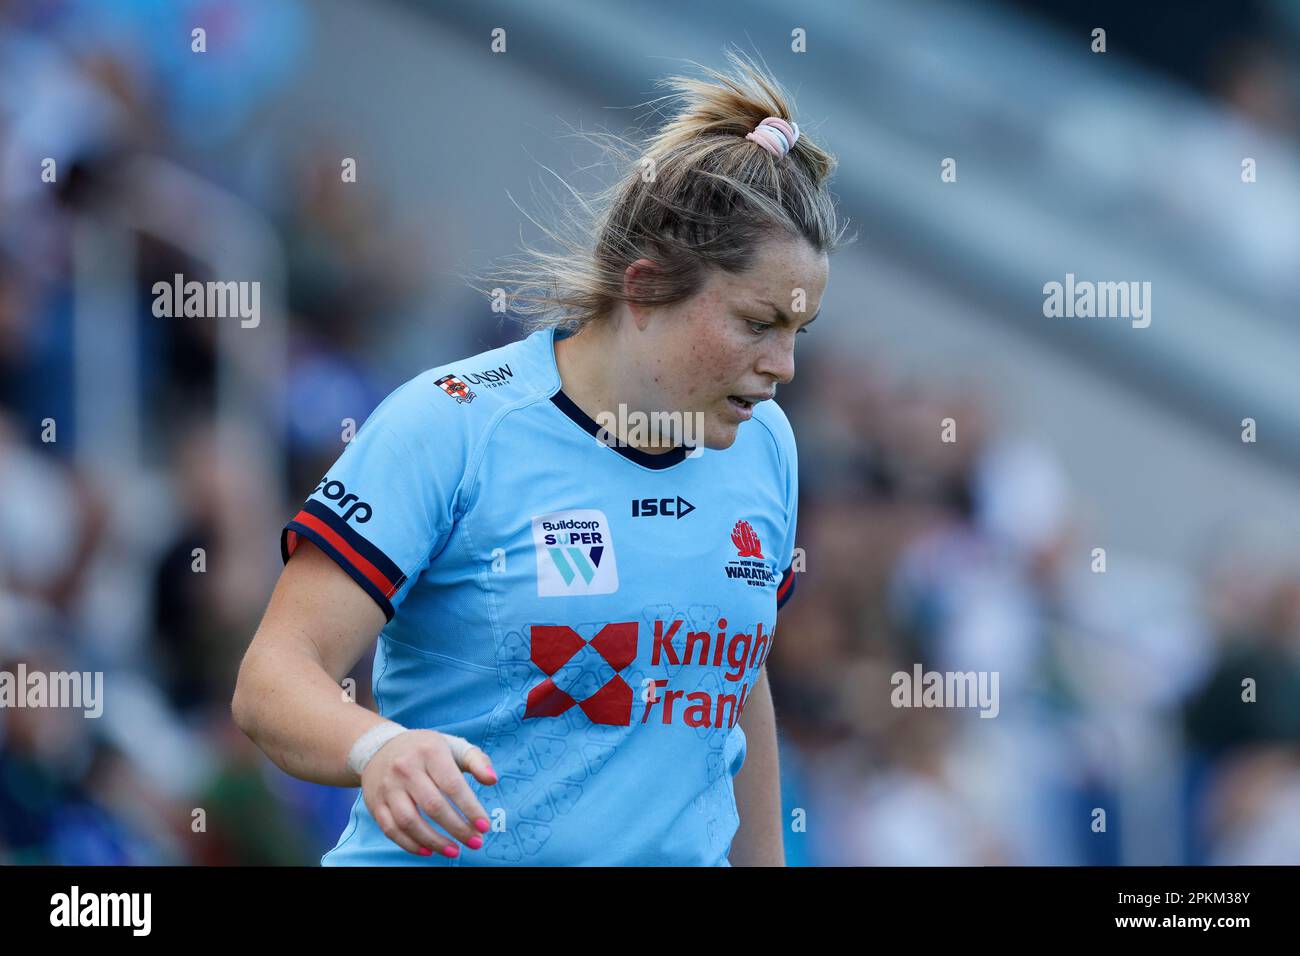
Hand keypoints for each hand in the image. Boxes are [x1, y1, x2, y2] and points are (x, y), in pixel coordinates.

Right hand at [361, 729, 496, 857]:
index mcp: (429, 751)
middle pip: (433, 806)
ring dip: (434, 841)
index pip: (452, 785)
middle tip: (476, 842)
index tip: (485, 826)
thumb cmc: (425, 750)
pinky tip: (428, 850)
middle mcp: (405, 768)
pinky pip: (391, 829)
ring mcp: (388, 787)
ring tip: (455, 851)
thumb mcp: (452, 746)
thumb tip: (492, 780)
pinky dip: (410, 844)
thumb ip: (477, 761)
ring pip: (409, 822)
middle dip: (457, 829)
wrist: (379, 747)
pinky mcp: (375, 803)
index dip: (470, 809)